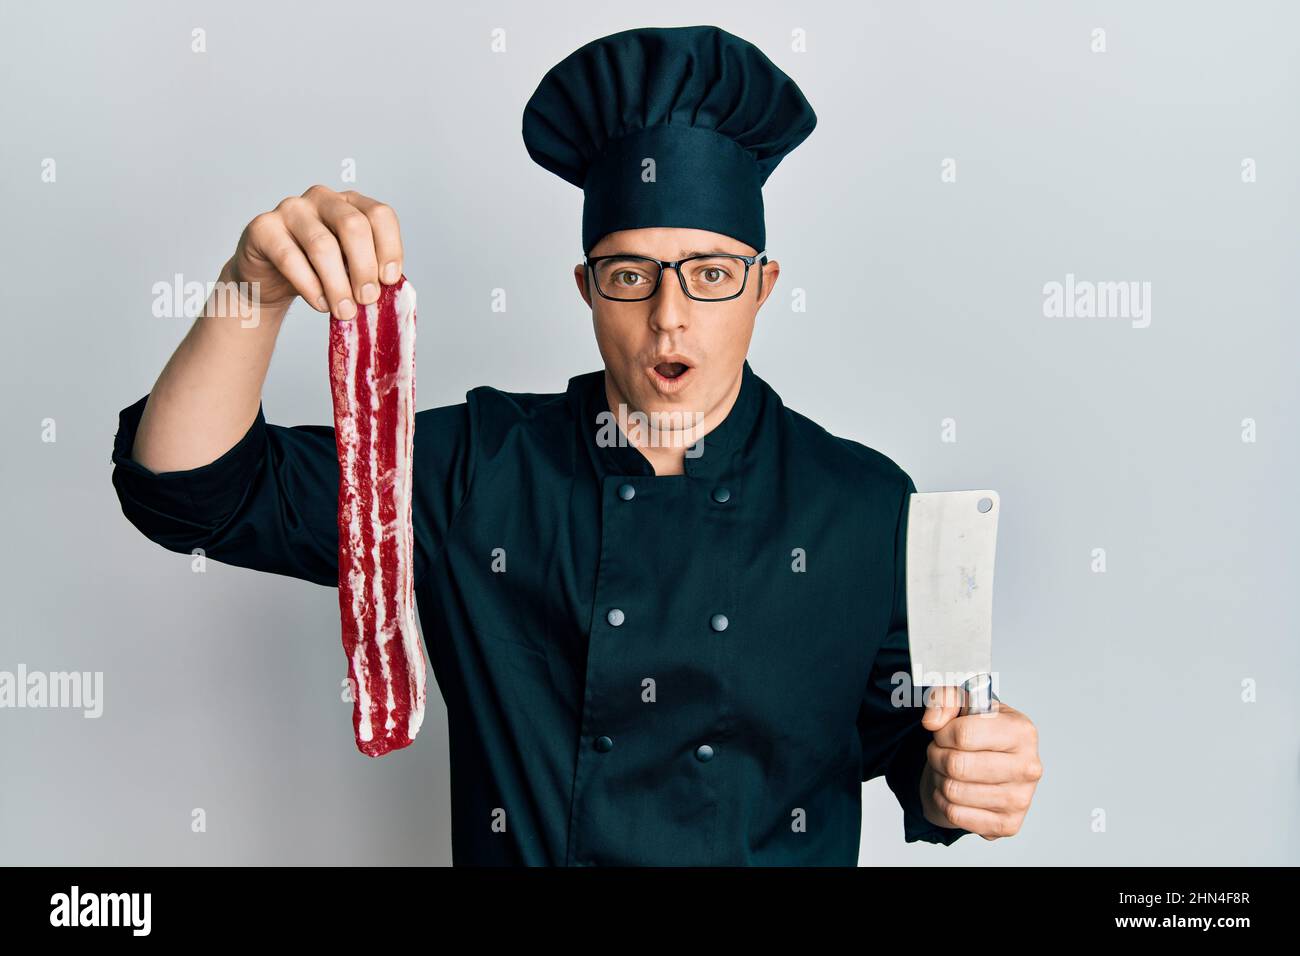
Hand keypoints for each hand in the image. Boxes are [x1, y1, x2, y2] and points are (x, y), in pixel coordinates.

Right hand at [228, 184, 404, 318]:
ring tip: (345, 311)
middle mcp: (322, 198)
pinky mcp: (263, 227)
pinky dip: (310, 287)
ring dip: (338, 284)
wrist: (270, 280)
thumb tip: (387, 290)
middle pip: (353, 225)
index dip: (390, 248)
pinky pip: (290, 258)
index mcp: (351, 203)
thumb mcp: (349, 269)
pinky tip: (320, 304)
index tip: (389, 281)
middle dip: (364, 267)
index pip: (379, 214)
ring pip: (322, 245)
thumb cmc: (317, 272)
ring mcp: (291, 209)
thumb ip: (369, 272)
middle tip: (368, 299)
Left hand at [918, 686, 1041, 839]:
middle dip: (936, 756)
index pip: (964, 734)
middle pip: (956, 765)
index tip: (943, 732)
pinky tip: (956, 791)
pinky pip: (956, 815)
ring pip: (953, 791)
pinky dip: (945, 802)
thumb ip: (945, 699)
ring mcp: (1021, 799)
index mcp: (1022, 731)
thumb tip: (932, 722)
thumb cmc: (978, 732)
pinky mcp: (1008, 824)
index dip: (942, 733)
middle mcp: (1028, 767)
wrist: (989, 764)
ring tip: (948, 770)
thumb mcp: (963, 704)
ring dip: (939, 779)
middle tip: (940, 752)